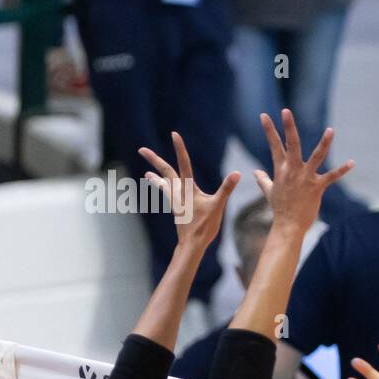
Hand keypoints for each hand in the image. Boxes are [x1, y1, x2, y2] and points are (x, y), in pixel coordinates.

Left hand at [139, 132, 239, 253]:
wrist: (191, 244)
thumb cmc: (204, 226)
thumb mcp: (218, 206)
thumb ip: (226, 188)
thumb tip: (237, 173)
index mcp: (188, 188)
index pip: (184, 163)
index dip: (180, 148)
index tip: (174, 134)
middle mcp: (179, 192)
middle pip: (165, 172)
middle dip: (154, 160)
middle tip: (141, 150)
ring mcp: (176, 201)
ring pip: (164, 184)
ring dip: (155, 177)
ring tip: (147, 172)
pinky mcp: (177, 209)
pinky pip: (168, 195)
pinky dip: (163, 189)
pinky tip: (165, 191)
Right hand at [253, 109, 353, 233]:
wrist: (288, 225)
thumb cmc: (279, 208)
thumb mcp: (268, 191)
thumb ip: (263, 179)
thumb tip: (255, 172)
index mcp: (281, 169)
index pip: (274, 146)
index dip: (269, 130)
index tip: (264, 115)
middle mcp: (293, 171)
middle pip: (291, 145)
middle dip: (288, 127)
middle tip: (286, 111)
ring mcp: (305, 178)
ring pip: (316, 157)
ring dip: (324, 143)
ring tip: (330, 130)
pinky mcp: (317, 187)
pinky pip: (331, 177)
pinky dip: (342, 170)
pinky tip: (352, 162)